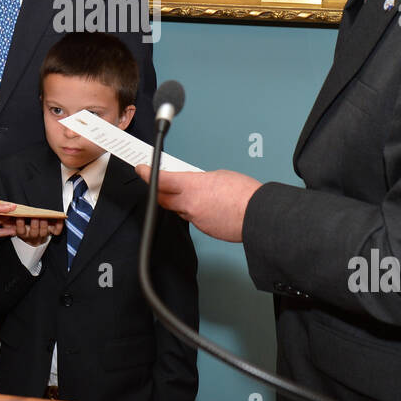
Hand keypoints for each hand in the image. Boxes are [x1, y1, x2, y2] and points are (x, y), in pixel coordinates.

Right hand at [12, 217, 62, 245]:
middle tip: (35, 216)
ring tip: (45, 216)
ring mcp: (43, 234)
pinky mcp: (51, 231)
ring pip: (44, 232)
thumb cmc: (23, 225)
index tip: (20, 217)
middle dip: (34, 224)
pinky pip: (56, 231)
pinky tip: (59, 218)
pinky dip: (59, 225)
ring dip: (45, 224)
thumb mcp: (13, 224)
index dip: (20, 225)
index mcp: (23, 233)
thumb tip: (3, 212)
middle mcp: (33, 234)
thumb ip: (8, 219)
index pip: (21, 231)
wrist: (34, 236)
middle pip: (34, 232)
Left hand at [135, 166, 261, 242]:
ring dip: (181, 202)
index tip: (142, 170)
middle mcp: (190, 205)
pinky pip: (194, 219)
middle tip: (156, 184)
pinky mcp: (205, 229)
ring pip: (180, 210)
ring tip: (197, 195)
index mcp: (192, 186)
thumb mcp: (219, 176)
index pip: (161, 179)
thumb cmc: (244, 194)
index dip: (147, 174)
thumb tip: (195, 184)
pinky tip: (210, 208)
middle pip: (163, 198)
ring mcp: (196, 219)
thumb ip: (201, 180)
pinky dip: (197, 212)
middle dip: (158, 191)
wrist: (258, 215)